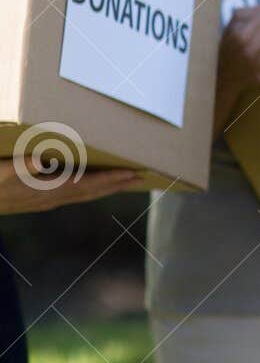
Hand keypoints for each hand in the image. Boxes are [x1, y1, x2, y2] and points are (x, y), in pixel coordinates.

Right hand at [0, 160, 141, 214]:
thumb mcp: (4, 170)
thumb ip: (21, 165)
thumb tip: (39, 160)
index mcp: (50, 189)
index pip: (89, 184)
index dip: (111, 178)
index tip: (132, 172)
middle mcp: (54, 198)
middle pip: (94, 192)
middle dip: (118, 184)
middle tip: (142, 177)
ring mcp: (49, 202)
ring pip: (86, 195)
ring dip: (108, 188)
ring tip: (127, 181)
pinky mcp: (43, 201)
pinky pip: (76, 195)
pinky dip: (92, 190)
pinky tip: (95, 187)